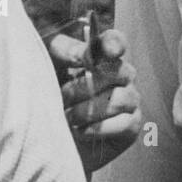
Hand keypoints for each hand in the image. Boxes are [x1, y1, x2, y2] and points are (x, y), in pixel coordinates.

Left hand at [48, 27, 141, 175]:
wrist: (51, 140)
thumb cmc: (50, 97)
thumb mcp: (49, 68)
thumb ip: (63, 52)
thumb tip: (80, 54)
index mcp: (101, 55)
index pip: (114, 40)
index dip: (113, 43)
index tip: (108, 50)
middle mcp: (121, 74)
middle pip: (118, 71)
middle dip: (84, 87)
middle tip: (62, 97)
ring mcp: (129, 99)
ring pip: (120, 99)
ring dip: (89, 110)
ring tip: (67, 117)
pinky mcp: (131, 125)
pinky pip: (125, 124)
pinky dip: (99, 129)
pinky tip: (80, 131)